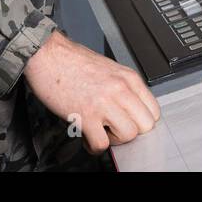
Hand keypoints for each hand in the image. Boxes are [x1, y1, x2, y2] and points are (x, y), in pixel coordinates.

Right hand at [24, 31, 160, 153]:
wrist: (48, 55)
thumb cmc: (72, 61)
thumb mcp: (109, 69)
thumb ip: (123, 88)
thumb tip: (129, 110)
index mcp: (128, 78)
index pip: (153, 110)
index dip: (140, 121)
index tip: (128, 122)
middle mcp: (120, 89)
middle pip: (145, 126)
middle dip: (130, 132)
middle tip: (114, 128)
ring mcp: (104, 103)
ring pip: (128, 136)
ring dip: (113, 139)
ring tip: (99, 130)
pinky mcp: (85, 115)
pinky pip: (101, 144)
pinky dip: (94, 146)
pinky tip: (86, 136)